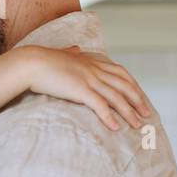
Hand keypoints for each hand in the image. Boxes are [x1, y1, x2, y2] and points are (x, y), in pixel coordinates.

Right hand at [23, 45, 150, 130]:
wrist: (30, 63)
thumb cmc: (41, 60)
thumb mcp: (61, 53)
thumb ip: (71, 52)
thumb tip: (75, 49)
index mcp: (92, 61)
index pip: (120, 72)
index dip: (133, 85)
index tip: (140, 96)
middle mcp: (94, 69)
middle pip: (123, 85)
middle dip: (137, 100)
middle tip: (146, 114)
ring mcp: (89, 79)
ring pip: (116, 97)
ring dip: (128, 112)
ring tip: (137, 125)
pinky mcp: (80, 90)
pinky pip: (100, 105)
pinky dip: (109, 117)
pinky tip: (115, 128)